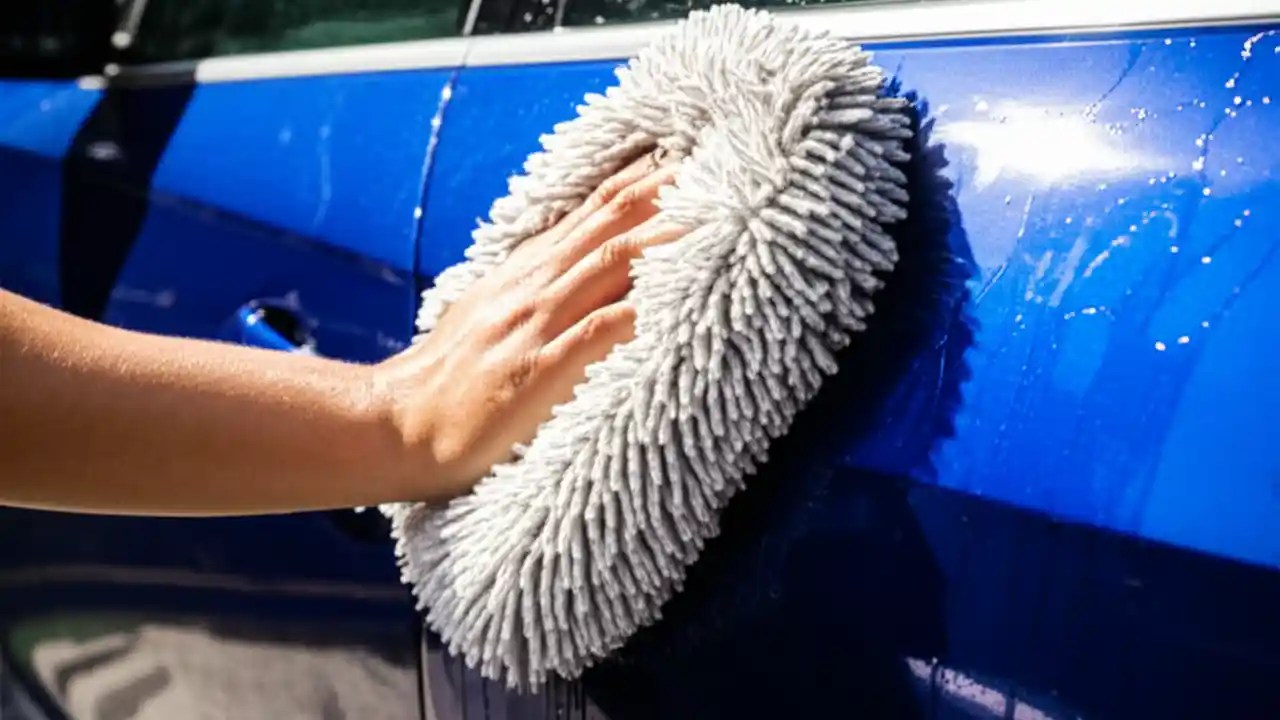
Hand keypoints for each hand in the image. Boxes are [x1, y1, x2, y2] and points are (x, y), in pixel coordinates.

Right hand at [372, 153, 683, 502]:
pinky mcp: (538, 373)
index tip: (685, 156)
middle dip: (664, 191)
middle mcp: (534, 287)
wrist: (400, 425)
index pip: (593, 209)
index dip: (641, 179)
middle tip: (718, 166)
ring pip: (609, 264)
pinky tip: (673, 302)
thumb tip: (578, 262)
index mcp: (526, 271)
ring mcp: (535, 326)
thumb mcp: (488, 310)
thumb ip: (535, 284)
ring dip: (663, 238)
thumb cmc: (450, 377)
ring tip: (711, 218)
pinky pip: (596, 334)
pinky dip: (635, 313)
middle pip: (609, 222)